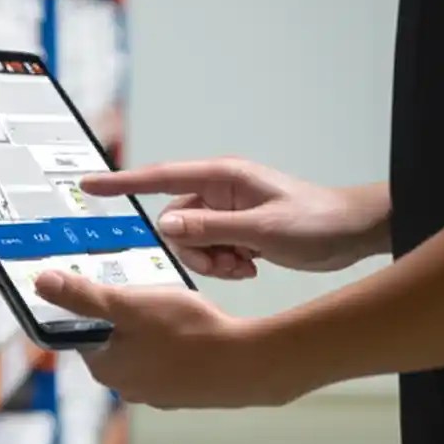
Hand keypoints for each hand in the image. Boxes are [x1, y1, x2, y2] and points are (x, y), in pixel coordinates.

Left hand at [34, 270, 303, 407]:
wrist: (247, 363)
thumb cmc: (186, 331)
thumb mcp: (128, 304)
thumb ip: (83, 295)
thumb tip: (42, 283)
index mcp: (105, 368)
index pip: (81, 332)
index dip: (92, 305)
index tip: (109, 287)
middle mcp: (126, 387)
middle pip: (112, 340)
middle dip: (124, 315)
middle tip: (143, 291)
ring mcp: (158, 393)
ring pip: (141, 348)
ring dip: (150, 327)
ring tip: (168, 305)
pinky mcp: (185, 392)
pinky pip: (169, 359)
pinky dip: (174, 341)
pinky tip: (190, 324)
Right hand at [82, 158, 390, 278]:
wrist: (353, 232)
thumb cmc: (316, 222)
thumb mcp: (262, 230)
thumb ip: (211, 228)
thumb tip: (166, 226)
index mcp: (222, 177)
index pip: (160, 178)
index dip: (122, 182)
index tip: (90, 185)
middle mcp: (218, 191)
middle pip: (175, 223)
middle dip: (196, 250)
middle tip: (232, 262)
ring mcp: (225, 211)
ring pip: (191, 242)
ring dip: (213, 261)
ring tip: (246, 265)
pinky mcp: (234, 230)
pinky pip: (209, 251)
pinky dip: (224, 265)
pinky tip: (251, 266)